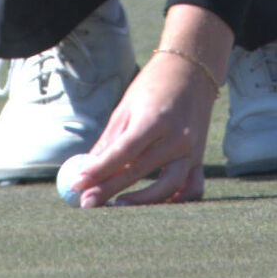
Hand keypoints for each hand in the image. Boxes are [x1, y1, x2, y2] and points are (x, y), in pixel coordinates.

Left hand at [69, 5, 231, 207]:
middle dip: (110, 189)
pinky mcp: (199, 159)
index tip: (77, 184)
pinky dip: (177, 200)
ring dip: (143, 200)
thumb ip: (110, 142)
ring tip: (118, 206)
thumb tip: (86, 169)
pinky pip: (192, 187)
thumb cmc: (153, 87)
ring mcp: (192, 150)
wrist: (192, 71)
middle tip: (86, 203)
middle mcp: (177, 137)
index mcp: (155, 119)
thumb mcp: (126, 108)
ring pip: (168, 185)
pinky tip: (157, 206)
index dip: (98, 170)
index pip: (123, 152)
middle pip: (139, 170)